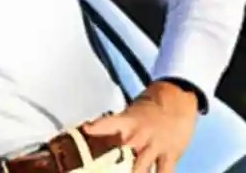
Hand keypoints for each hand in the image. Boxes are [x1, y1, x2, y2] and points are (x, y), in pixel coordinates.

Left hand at [82, 80, 198, 171]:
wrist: (178, 99)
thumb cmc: (150, 106)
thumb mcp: (130, 113)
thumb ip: (115, 128)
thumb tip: (94, 137)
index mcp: (127, 121)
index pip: (108, 124)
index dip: (97, 128)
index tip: (87, 130)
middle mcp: (139, 135)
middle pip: (123, 154)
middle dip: (113, 164)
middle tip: (103, 167)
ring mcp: (155, 146)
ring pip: (141, 168)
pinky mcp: (171, 155)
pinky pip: (164, 172)